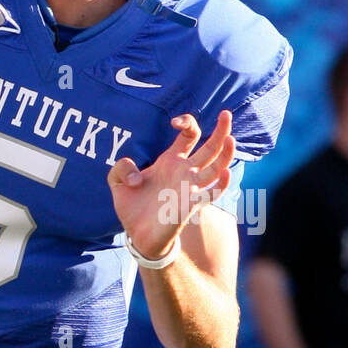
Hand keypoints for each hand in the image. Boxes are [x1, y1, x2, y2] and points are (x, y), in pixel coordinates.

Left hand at [107, 110, 235, 261]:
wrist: (137, 234)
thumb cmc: (131, 205)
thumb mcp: (117, 181)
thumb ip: (121, 168)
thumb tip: (138, 177)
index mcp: (171, 159)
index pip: (190, 135)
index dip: (187, 123)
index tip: (174, 122)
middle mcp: (185, 171)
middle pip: (210, 147)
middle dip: (220, 130)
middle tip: (226, 113)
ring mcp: (191, 187)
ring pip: (216, 167)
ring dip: (225, 154)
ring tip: (231, 138)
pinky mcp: (192, 205)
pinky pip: (213, 193)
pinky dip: (222, 184)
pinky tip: (226, 173)